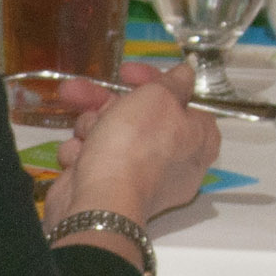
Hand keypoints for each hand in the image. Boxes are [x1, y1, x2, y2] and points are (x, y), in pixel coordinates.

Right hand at [44, 60, 219, 258]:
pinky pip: (94, 161)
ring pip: (109, 136)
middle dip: (105, 104)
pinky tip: (78, 158)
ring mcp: (140, 178)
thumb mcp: (158, 98)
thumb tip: (186, 74)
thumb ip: (173, 81)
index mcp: (199, 137)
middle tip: (77, 92)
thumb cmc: (135, 145)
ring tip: (83, 135)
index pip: (177, 98)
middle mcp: (175, 159)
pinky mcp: (110, 190)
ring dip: (90, 128)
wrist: (100, 203)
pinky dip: (83, 157)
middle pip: (137, 116)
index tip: (125, 72)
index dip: (149, 80)